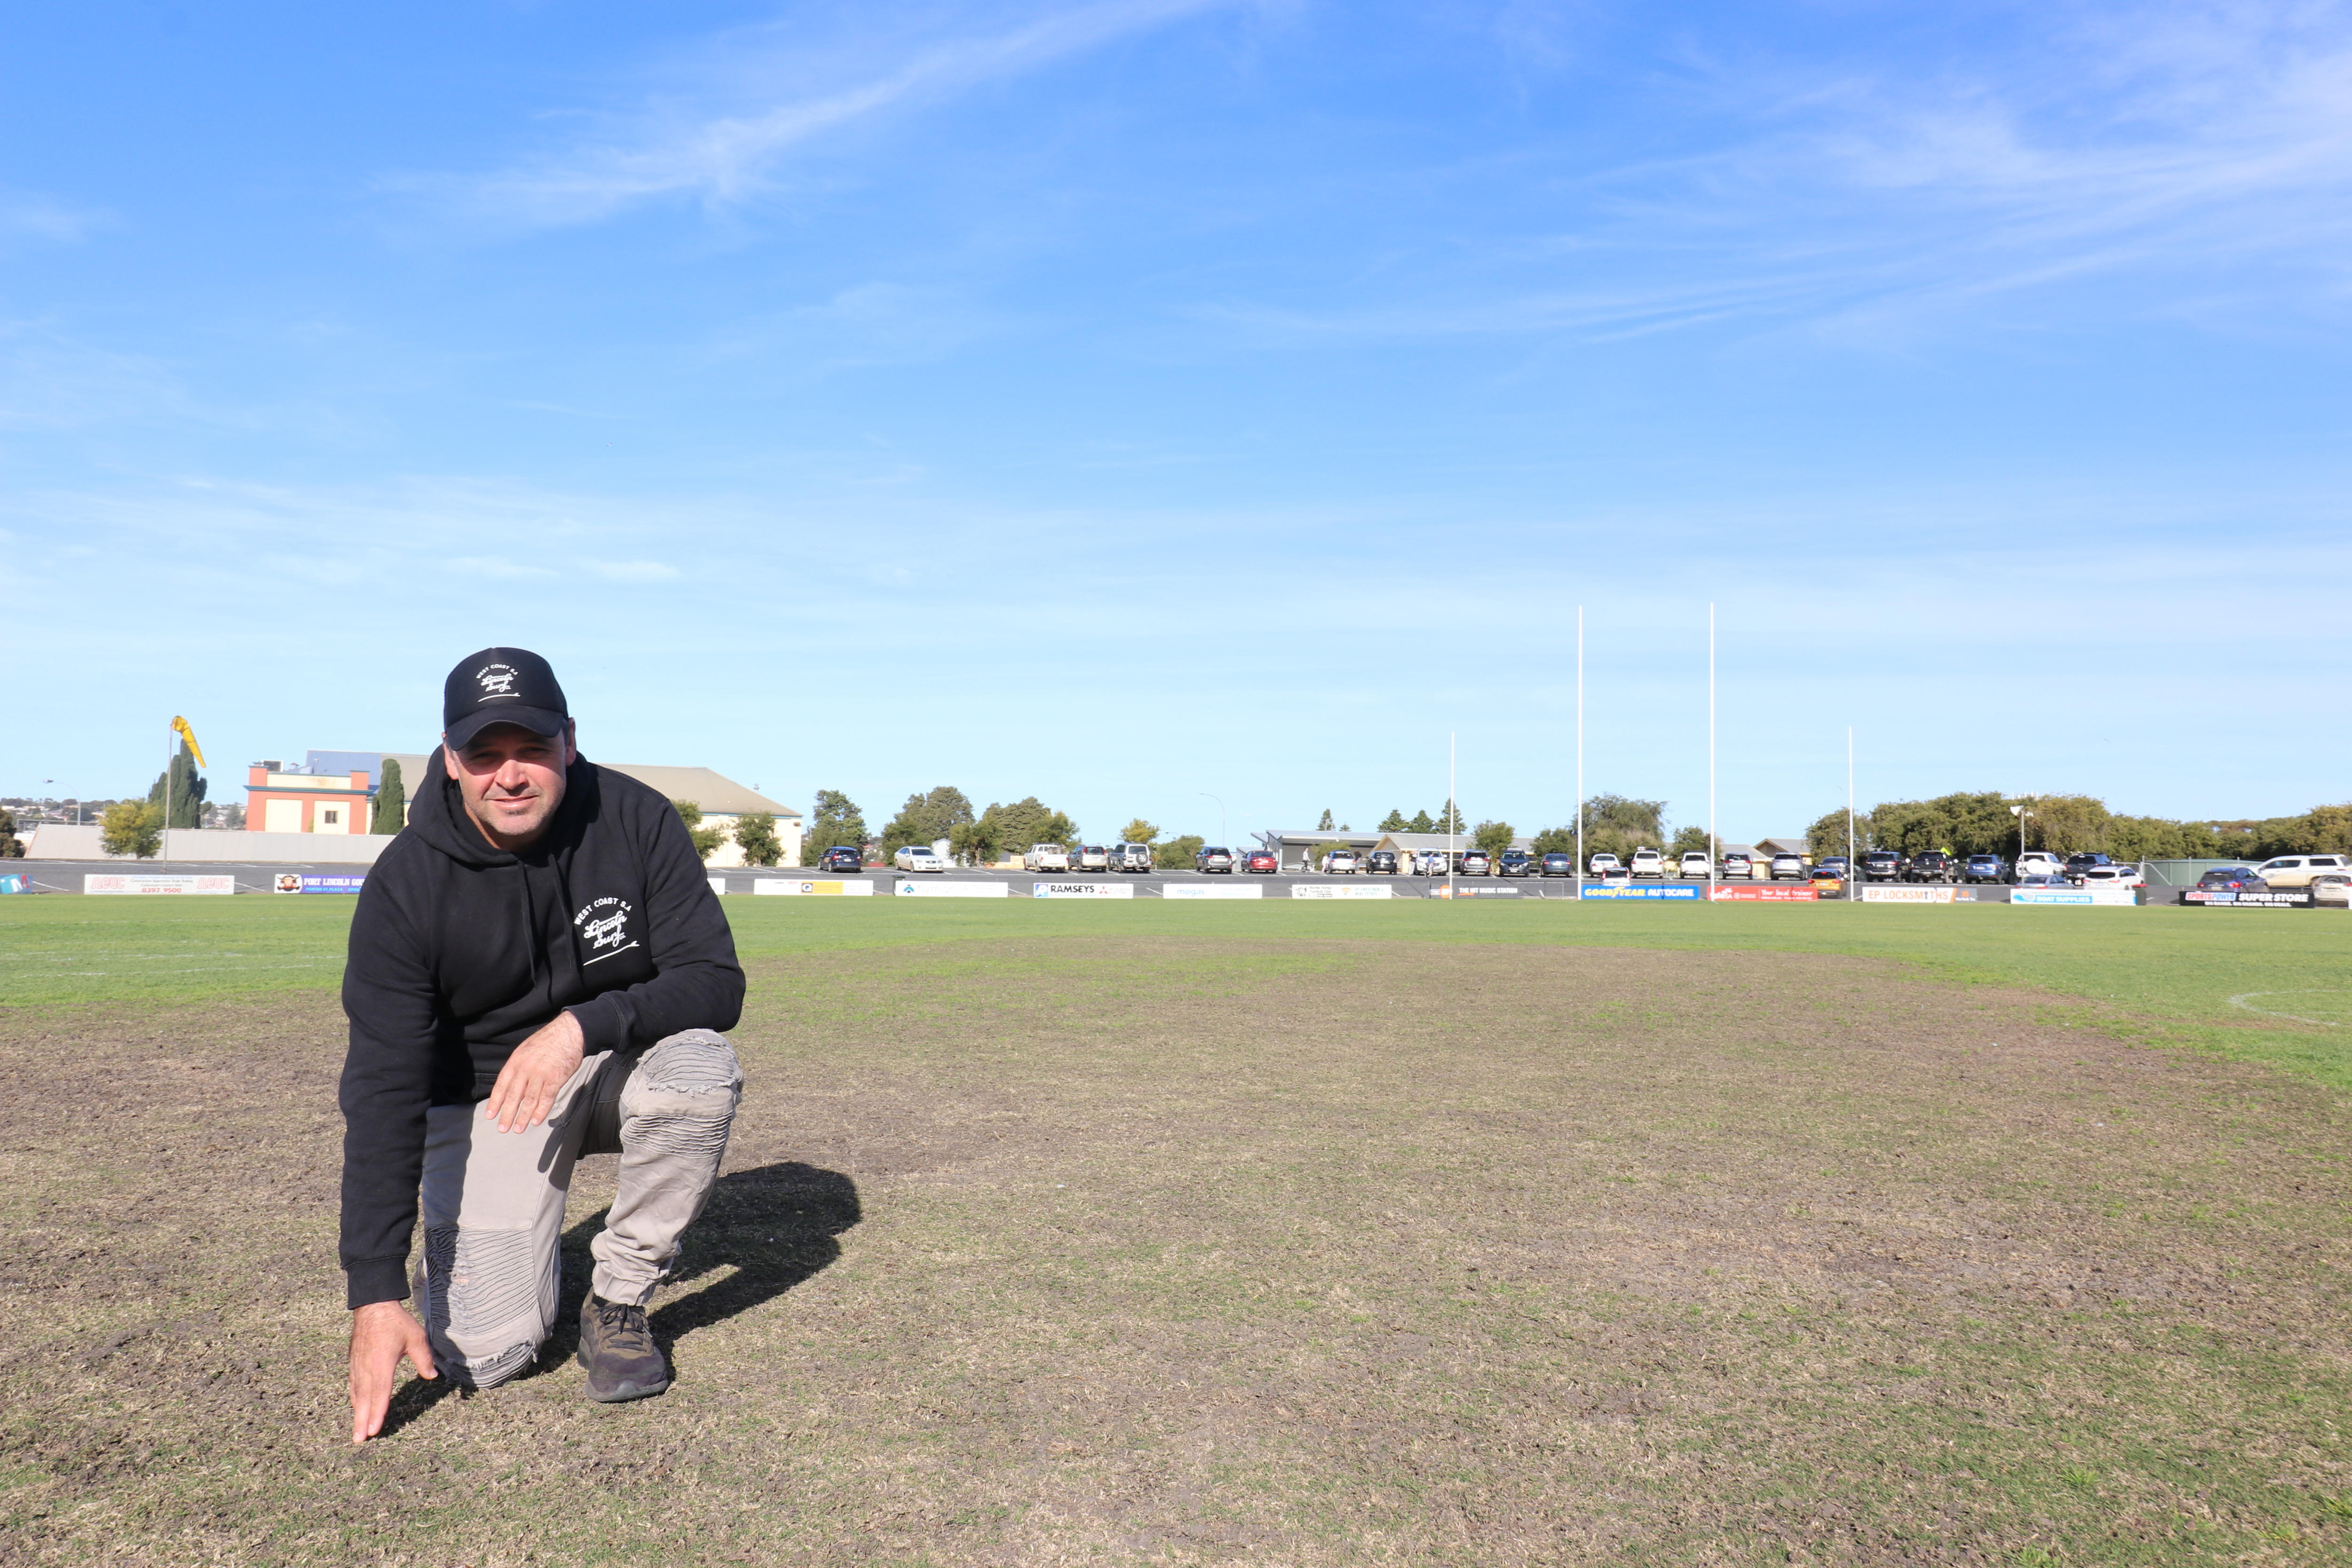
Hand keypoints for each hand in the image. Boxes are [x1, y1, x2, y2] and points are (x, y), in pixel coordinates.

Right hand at [348, 1300, 435, 1442]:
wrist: (373, 1306)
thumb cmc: (396, 1322)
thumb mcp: (415, 1337)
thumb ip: (424, 1358)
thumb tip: (432, 1376)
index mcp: (382, 1363)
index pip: (380, 1393)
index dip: (377, 1412)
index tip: (373, 1430)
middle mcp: (367, 1368)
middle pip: (364, 1399)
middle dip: (362, 1421)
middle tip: (359, 1440)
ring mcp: (358, 1365)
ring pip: (356, 1394)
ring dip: (356, 1413)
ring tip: (356, 1431)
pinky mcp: (354, 1362)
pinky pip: (353, 1384)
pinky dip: (354, 1398)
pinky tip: (355, 1406)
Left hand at [484, 1009, 584, 1132]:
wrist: (569, 1032)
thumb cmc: (548, 1041)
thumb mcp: (525, 1049)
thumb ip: (518, 1067)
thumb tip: (512, 1086)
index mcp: (516, 1061)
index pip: (501, 1085)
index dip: (495, 1102)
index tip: (490, 1116)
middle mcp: (525, 1069)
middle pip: (513, 1096)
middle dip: (507, 1114)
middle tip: (503, 1128)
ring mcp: (540, 1074)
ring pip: (529, 1100)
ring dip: (523, 1117)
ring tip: (518, 1129)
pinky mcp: (556, 1078)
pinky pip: (546, 1098)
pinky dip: (541, 1111)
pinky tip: (536, 1121)